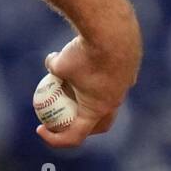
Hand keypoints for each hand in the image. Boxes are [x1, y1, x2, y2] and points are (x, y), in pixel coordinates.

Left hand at [37, 29, 140, 148]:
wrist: (113, 32)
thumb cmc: (84, 53)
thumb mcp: (59, 62)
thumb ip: (53, 66)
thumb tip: (50, 63)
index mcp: (96, 109)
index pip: (76, 135)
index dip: (56, 139)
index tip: (40, 129)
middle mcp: (114, 102)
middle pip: (99, 124)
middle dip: (82, 127)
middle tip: (64, 119)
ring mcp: (124, 88)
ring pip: (108, 101)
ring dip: (93, 101)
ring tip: (76, 89)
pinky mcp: (129, 72)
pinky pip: (113, 81)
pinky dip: (100, 79)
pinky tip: (91, 61)